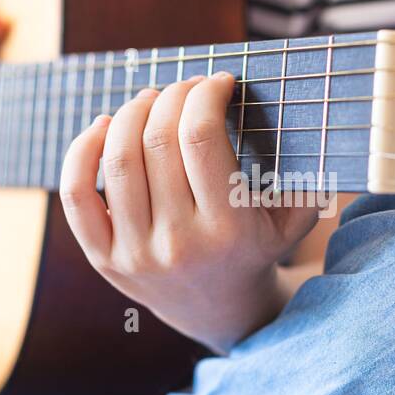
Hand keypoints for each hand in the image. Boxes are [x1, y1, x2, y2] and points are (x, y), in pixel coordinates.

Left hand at [59, 72, 319, 352]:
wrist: (220, 312)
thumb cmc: (257, 247)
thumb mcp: (293, 219)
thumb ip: (309, 178)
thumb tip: (316, 124)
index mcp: (228, 229)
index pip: (200, 137)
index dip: (204, 94)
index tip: (218, 82)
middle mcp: (178, 243)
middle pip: (157, 140)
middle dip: (172, 96)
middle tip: (185, 87)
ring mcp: (136, 253)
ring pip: (118, 159)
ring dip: (131, 112)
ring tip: (150, 99)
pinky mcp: (104, 259)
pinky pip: (78, 193)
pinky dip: (82, 150)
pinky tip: (103, 125)